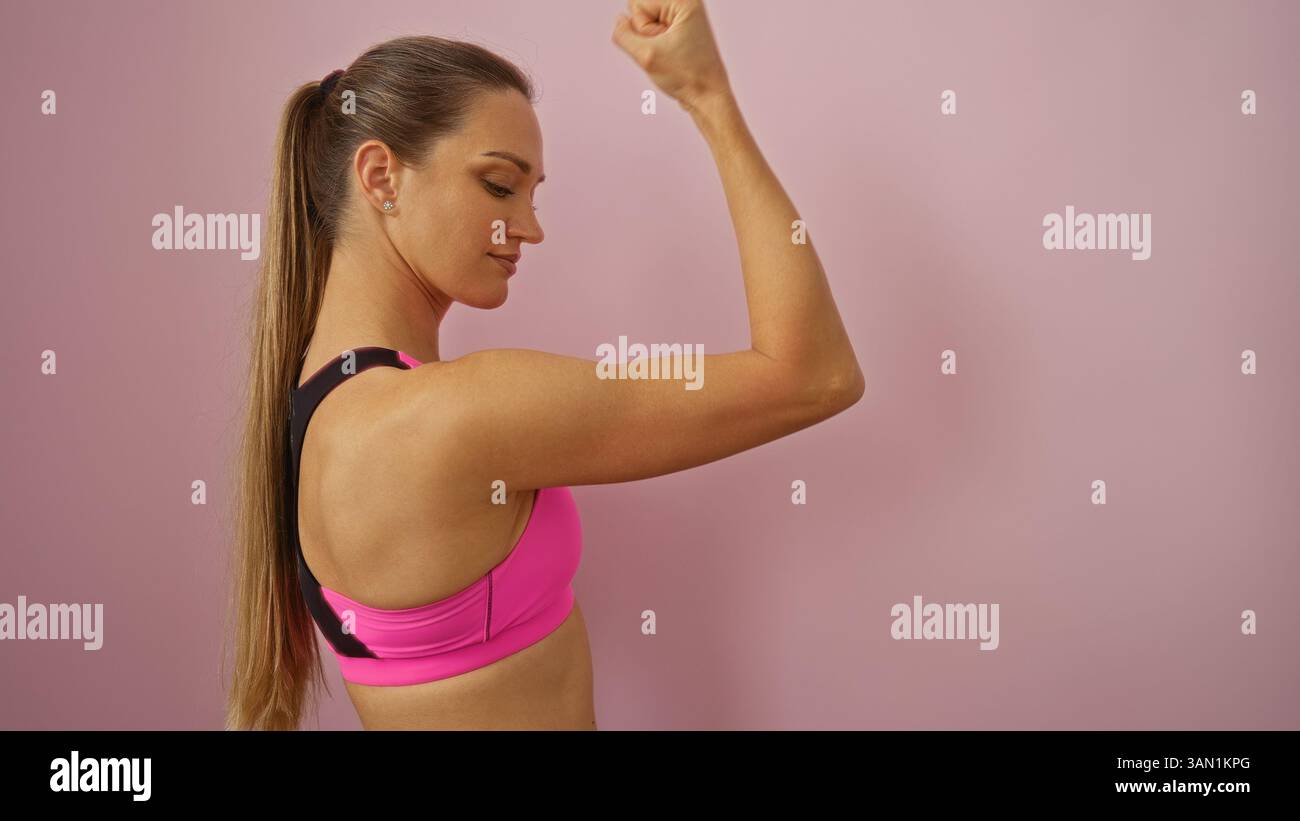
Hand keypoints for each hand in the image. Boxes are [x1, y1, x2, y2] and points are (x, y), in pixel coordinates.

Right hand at [611, 0, 731, 112]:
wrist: (708, 97)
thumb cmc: (688, 77)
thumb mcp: (646, 56)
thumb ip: (623, 35)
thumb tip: (619, 20)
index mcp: (684, 2)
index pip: (637, 3)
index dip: (644, 29)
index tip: (663, 43)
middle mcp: (685, 5)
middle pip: (641, 12)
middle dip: (646, 35)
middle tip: (667, 51)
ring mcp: (683, 18)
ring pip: (645, 25)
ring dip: (650, 43)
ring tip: (670, 56)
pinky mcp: (679, 30)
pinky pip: (653, 34)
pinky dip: (655, 48)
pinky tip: (670, 57)